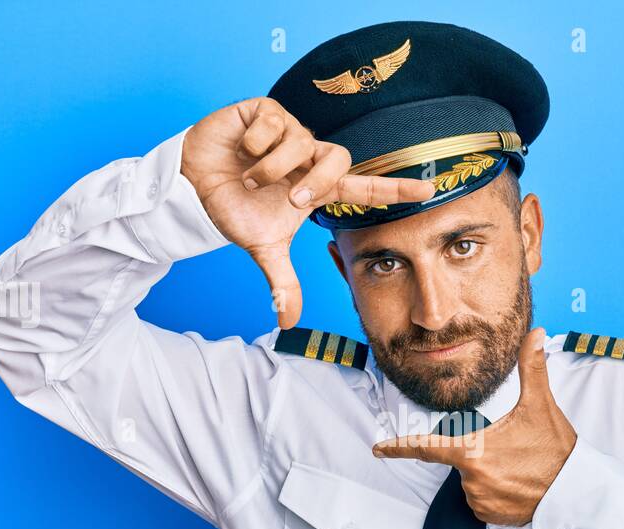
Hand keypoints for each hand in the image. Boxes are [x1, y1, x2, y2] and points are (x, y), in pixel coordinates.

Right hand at [180, 97, 436, 328]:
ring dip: (273, 168)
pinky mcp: (266, 110)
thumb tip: (288, 322)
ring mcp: (289, 130)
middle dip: (318, 181)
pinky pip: (273, 122)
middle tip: (293, 199)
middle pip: (340, 158)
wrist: (192, 186)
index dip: (396, 189)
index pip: (366, 186)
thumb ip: (282, 281)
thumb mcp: (262, 247)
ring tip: (249, 178)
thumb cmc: (233, 208)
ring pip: (302, 142)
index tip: (432, 190)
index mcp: (316, 187)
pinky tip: (240, 149)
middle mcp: (310, 157)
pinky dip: (254, 143)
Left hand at [371, 328, 577, 525]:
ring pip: (473, 482)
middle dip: (482, 454)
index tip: (379, 448)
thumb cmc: (556, 451)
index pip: (427, 447)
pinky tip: (518, 488)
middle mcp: (472, 480)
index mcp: (474, 451)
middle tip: (515, 452)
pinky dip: (496, 493)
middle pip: (462, 461)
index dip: (400, 447)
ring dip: (490, 475)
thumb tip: (535, 334)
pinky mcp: (491, 517)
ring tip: (520, 470)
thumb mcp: (541, 406)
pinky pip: (483, 501)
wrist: (577, 493)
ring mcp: (481, 501)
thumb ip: (532, 368)